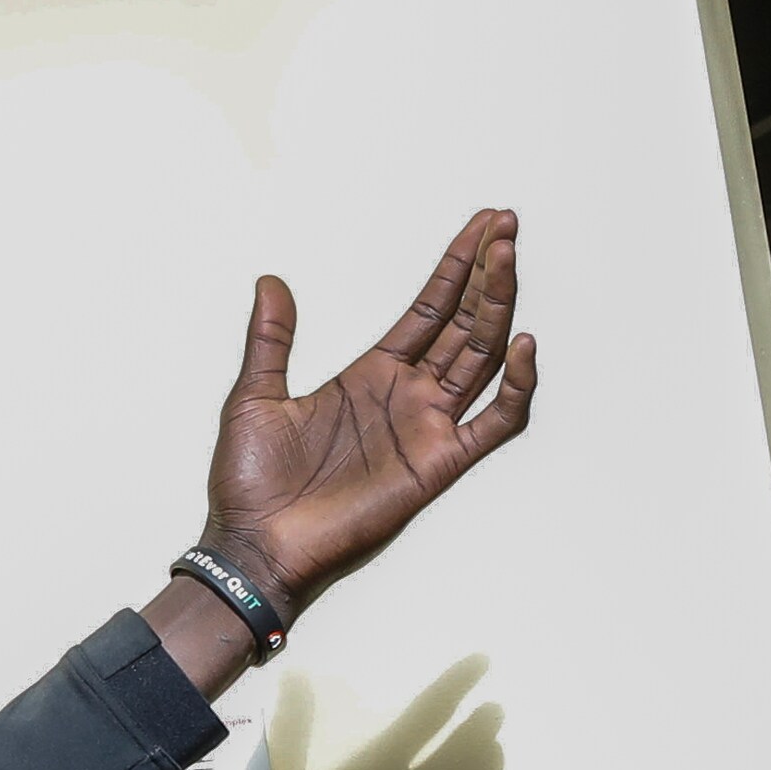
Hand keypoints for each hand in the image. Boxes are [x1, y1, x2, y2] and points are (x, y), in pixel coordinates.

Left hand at [200, 208, 536, 614]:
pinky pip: (495, 422)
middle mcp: (406, 395)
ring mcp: (426, 427)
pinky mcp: (437, 464)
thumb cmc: (249, 484)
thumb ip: (271, 340)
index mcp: (370, 374)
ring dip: (498, 306)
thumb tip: (270, 282)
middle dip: (487, 273)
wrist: (253, 545)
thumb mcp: (252, 397)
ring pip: (481, 356)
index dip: (456, 267)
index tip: (481, 225)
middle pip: (463, 322)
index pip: (428, 308)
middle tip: (506, 224)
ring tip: (508, 258)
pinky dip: (516, 386)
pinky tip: (521, 345)